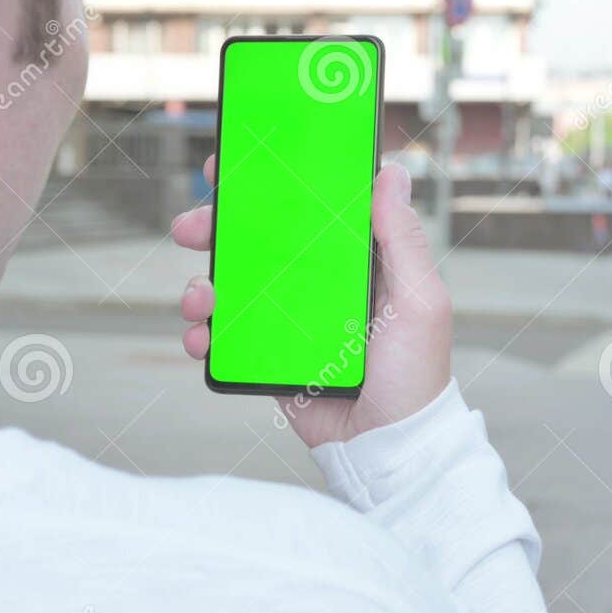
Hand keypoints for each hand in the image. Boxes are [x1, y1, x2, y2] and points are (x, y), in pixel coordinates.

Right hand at [171, 155, 452, 447]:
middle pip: (257, 240)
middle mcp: (316, 283)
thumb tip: (390, 173)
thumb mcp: (420, 302)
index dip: (271, 181)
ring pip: (231, 284)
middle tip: (192, 225)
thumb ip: (403, 239)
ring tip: (198, 298)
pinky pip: (224, 335)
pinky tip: (202, 338)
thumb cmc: (416, 377)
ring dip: (201, 283)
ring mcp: (287, 319)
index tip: (236, 163)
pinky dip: (203, 332)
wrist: (387, 449)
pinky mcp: (267, 355)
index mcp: (353, 261)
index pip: (308, 206)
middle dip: (216, 228)